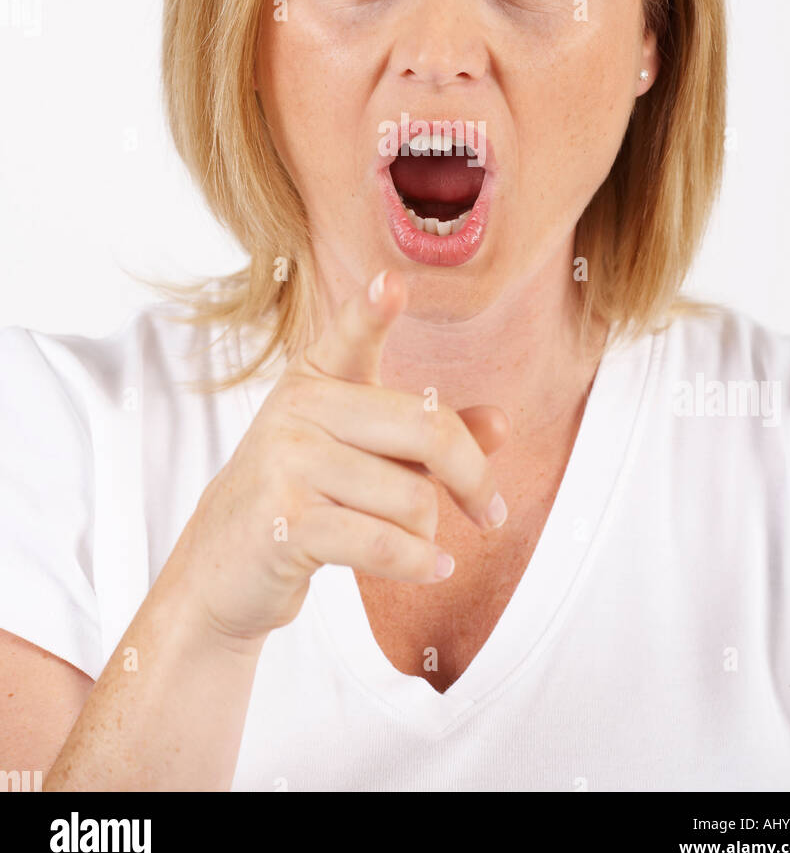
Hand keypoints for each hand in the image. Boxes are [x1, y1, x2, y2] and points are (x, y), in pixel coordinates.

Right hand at [167, 270, 509, 650]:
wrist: (225, 561)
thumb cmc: (308, 493)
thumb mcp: (367, 452)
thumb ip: (430, 436)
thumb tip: (501, 424)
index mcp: (318, 377)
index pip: (351, 334)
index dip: (372, 310)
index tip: (391, 283)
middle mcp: (301, 408)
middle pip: (429, 430)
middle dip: (473, 480)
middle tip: (492, 512)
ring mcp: (287, 462)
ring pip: (412, 500)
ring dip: (427, 534)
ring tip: (411, 541)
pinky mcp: (285, 521)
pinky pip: (384, 544)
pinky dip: (418, 564)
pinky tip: (432, 569)